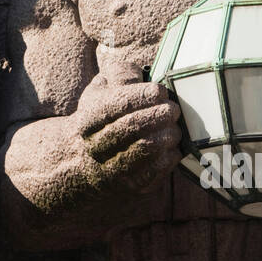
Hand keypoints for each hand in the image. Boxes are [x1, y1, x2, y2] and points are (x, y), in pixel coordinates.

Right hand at [69, 59, 181, 195]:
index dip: (139, 96)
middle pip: (130, 128)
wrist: (88, 161)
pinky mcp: (133, 185)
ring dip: (166, 135)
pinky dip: (169, 156)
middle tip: (172, 108)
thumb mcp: (102, 89)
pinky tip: (172, 145)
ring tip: (173, 126)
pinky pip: (156, 171)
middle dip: (157, 115)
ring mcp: (113, 169)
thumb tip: (141, 76)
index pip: (114, 105)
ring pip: (145, 150)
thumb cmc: (103, 116)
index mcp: (88, 119)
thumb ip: (121, 75)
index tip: (158, 91)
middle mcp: (96, 146)